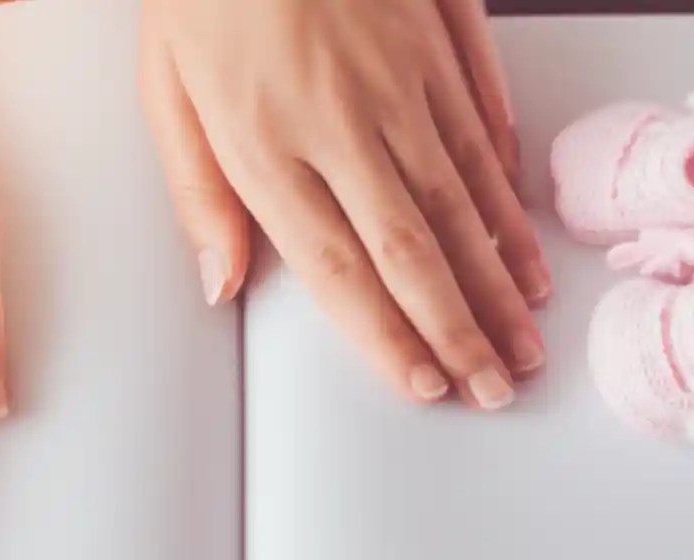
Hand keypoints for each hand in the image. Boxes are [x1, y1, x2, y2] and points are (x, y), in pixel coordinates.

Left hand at [140, 0, 549, 408]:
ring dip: (500, 276)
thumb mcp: (164, 89)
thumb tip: (221, 283)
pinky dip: (509, 193)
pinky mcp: (441, 38)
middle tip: (498, 386)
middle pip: (416, 250)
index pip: (338, 270)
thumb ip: (197, 193)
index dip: (388, 338)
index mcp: (267, 144)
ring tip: (528, 333)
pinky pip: (484, 127)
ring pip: (465, 199)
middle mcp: (346, 122)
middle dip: (462, 330)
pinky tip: (524, 238)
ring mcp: (403, 79)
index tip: (424, 386)